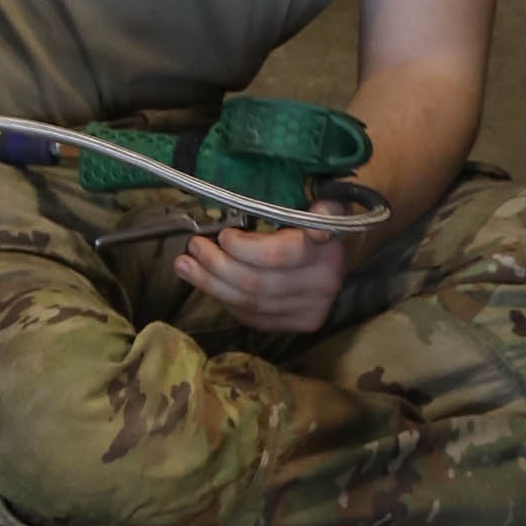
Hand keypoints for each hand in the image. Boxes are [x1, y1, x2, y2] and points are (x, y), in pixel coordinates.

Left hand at [174, 222, 348, 334]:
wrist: (338, 253)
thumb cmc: (318, 221)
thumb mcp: (323, 202)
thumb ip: (321, 207)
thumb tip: (316, 229)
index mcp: (326, 250)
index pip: (277, 255)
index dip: (243, 248)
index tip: (223, 235)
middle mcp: (323, 284)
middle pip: (256, 283)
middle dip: (216, 265)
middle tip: (194, 247)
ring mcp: (312, 308)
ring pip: (250, 304)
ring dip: (212, 285)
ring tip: (187, 266)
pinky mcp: (300, 323)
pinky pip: (254, 317)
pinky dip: (227, 301)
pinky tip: (211, 284)